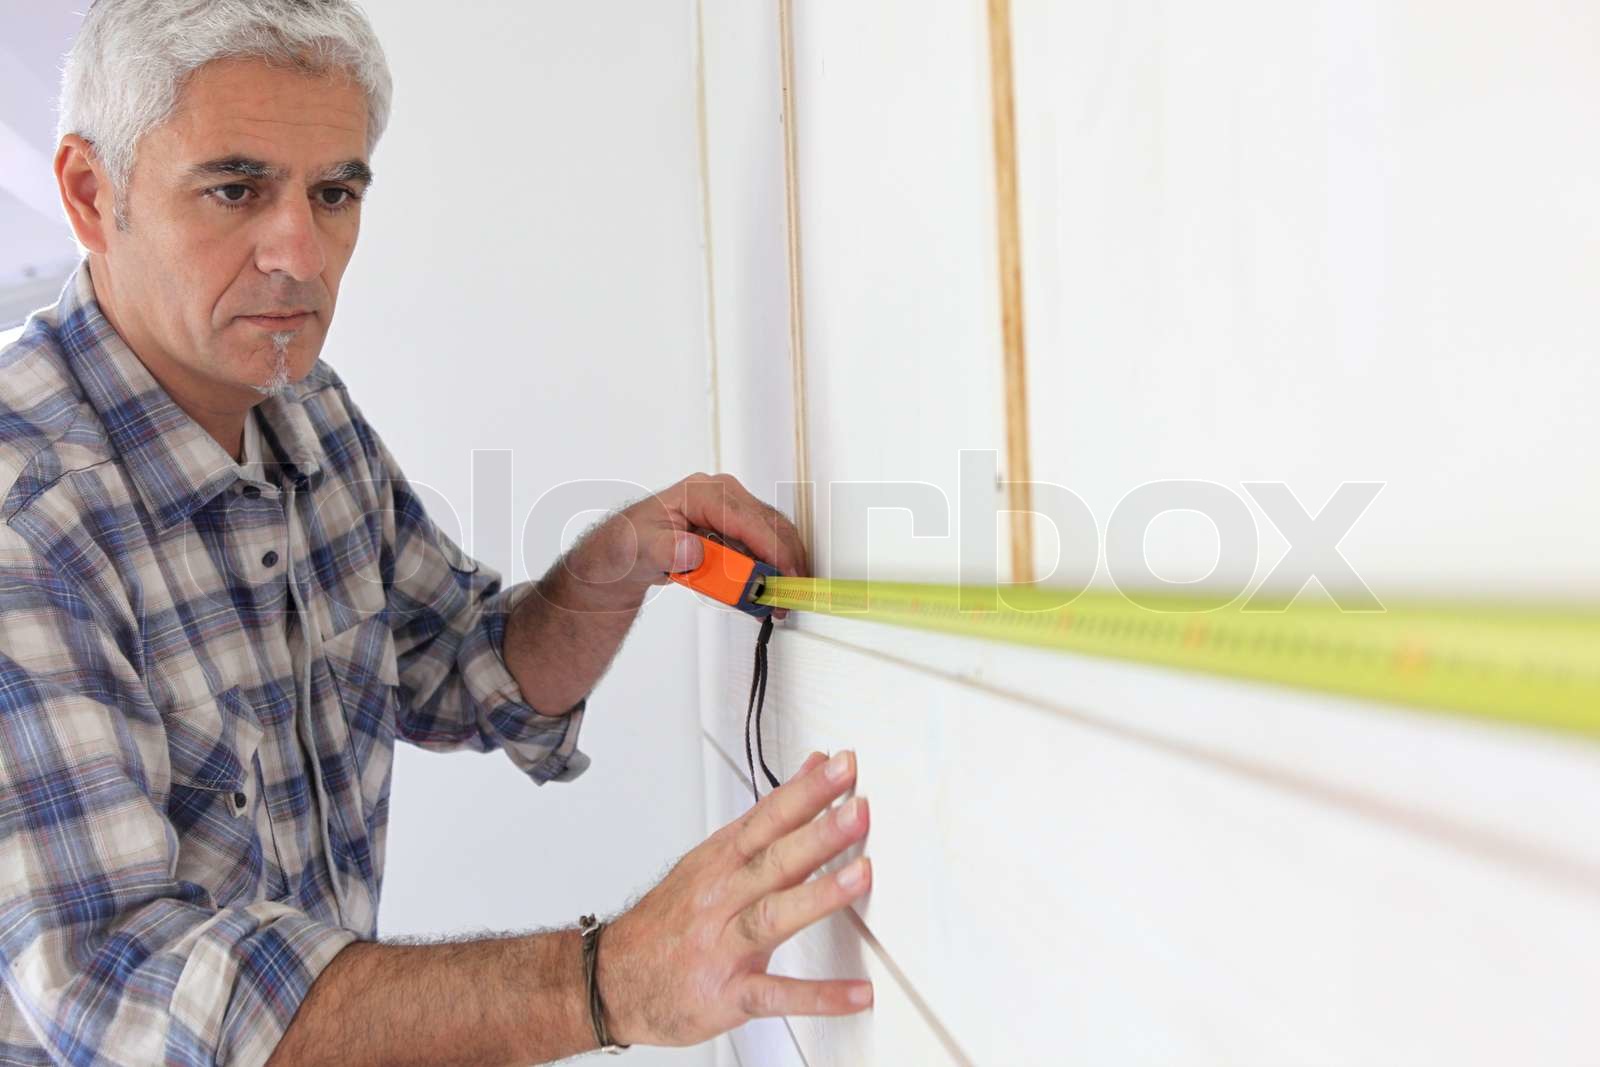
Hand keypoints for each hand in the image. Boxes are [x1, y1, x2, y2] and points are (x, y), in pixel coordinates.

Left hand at [568, 472, 808, 616]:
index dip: (771, 548)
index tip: (784, 575)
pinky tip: (767, 593)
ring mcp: (732, 510)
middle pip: (769, 526)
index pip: (746, 519)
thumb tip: (691, 550)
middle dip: (784, 563)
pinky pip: (764, 547)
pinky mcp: (736, 527)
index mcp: (701, 493)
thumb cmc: (631, 543)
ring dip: (781, 569)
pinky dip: (770, 570)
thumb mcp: (641, 548)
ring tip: (778, 602)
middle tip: (786, 597)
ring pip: (773, 536)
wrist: (627, 551)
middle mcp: (723, 496)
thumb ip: (666, 549)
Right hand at [597, 750, 872, 1046]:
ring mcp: (724, 946)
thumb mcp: (712, 857)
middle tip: (858, 811)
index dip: (806, 791)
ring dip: (818, 896)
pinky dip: (817, 996)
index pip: (768, 817)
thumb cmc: (669, 918)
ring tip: (861, 877)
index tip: (842, 767)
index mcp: (721, 861)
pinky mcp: (729, 994)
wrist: (613, 980)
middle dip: (817, 834)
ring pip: (773, 916)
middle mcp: (723, 898)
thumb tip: (811, 771)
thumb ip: (768, 816)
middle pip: (774, 860)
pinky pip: (776, 995)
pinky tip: (856, 993)